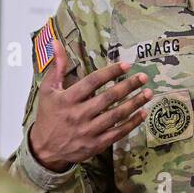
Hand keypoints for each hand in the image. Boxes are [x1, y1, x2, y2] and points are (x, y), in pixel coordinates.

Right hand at [27, 36, 151, 171]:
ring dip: (135, 103)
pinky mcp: (95, 144)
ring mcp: (88, 131)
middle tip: (143, 77)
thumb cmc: (48, 115)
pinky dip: (132, 123)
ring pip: (116, 115)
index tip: (126, 65)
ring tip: (148, 93)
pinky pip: (118, 133)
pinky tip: (143, 113)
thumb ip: (57, 67)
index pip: (92, 82)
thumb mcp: (47, 90)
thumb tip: (56, 42)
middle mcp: (78, 115)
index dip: (110, 72)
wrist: (45, 149)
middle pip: (108, 98)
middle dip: (128, 86)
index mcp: (67, 99)